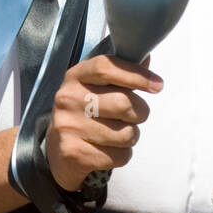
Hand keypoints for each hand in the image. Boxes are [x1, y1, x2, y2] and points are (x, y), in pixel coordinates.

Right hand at [45, 53, 162, 191]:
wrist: (54, 153)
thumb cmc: (84, 114)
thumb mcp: (94, 88)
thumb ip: (120, 73)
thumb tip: (146, 55)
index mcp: (75, 76)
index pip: (107, 66)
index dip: (137, 75)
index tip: (157, 85)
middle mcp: (68, 98)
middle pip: (124, 103)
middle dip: (140, 112)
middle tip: (136, 116)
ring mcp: (68, 126)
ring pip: (125, 133)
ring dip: (131, 136)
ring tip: (119, 135)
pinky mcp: (73, 153)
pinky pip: (119, 156)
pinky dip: (123, 155)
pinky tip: (109, 151)